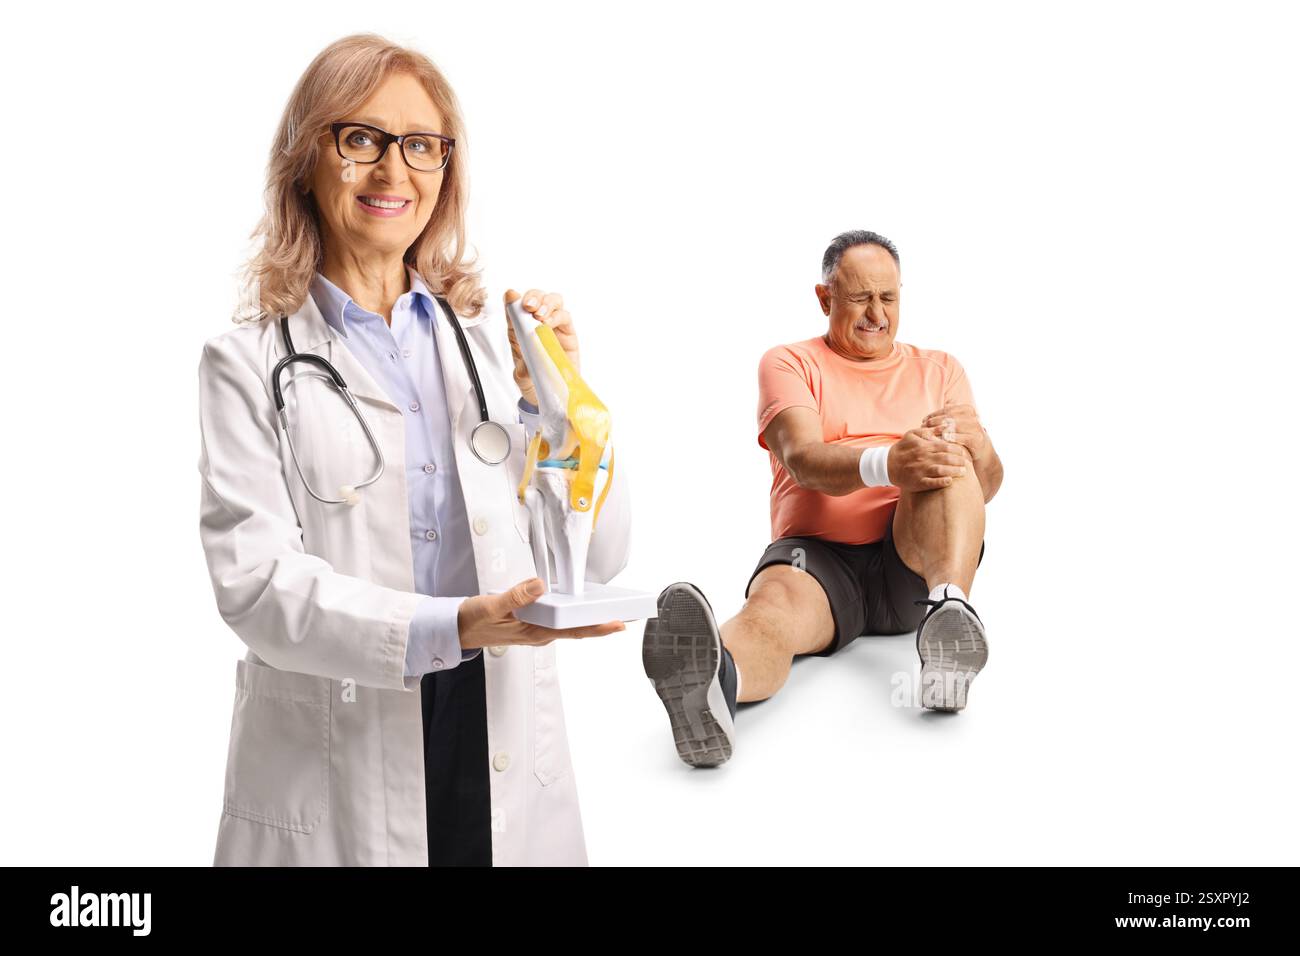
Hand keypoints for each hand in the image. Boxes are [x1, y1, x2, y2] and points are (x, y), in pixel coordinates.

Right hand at [457, 577, 624, 649]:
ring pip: (569, 626)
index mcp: (534, 632)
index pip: (572, 631)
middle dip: (601, 624)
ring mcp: (536, 630)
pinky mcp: (531, 624)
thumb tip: (539, 585)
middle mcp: (539, 634)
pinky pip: (557, 621)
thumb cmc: (472, 621)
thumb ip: (516, 596)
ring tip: (610, 612)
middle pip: (577, 629)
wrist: (456, 630)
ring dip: (589, 620)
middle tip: (626, 617)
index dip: (598, 628)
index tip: (618, 624)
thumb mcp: (492, 606)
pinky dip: (572, 615)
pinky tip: (579, 607)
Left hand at [505, 289, 579, 406]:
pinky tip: (550, 324)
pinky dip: (557, 316)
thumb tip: (524, 364)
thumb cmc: (534, 381)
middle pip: (536, 298)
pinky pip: (565, 316)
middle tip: (528, 307)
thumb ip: (522, 369)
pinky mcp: (568, 333)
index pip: (515, 308)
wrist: (550, 394)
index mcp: (519, 330)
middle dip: (532, 297)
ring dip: (546, 303)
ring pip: (553, 300)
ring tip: (540, 315)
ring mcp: (554, 326)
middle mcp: (536, 324)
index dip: (512, 300)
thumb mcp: (522, 377)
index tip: (510, 297)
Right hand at [886, 426, 969, 491]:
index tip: (963, 452)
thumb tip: (943, 426)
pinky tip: (950, 481)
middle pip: (946, 458)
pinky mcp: (917, 482)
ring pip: (942, 470)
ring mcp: (920, 470)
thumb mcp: (912, 435)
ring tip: (963, 472)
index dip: (957, 449)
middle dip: (959, 460)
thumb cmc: (902, 449)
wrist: (887, 465)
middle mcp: (923, 458)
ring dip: (954, 471)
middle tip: (966, 462)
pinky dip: (942, 482)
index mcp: (923, 445)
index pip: (945, 446)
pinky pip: (932, 483)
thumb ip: (928, 430)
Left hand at [922, 403, 988, 460]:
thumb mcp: (955, 424)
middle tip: (924, 427)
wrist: (980, 450)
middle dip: (935, 422)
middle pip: (950, 417)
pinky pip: (962, 437)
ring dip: (941, 430)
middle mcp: (973, 417)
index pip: (947, 410)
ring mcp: (976, 428)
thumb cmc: (962, 435)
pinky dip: (952, 438)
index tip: (924, 421)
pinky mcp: (977, 439)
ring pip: (956, 426)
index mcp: (967, 409)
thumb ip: (944, 419)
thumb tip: (924, 419)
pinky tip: (942, 440)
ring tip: (930, 434)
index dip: (934, 415)